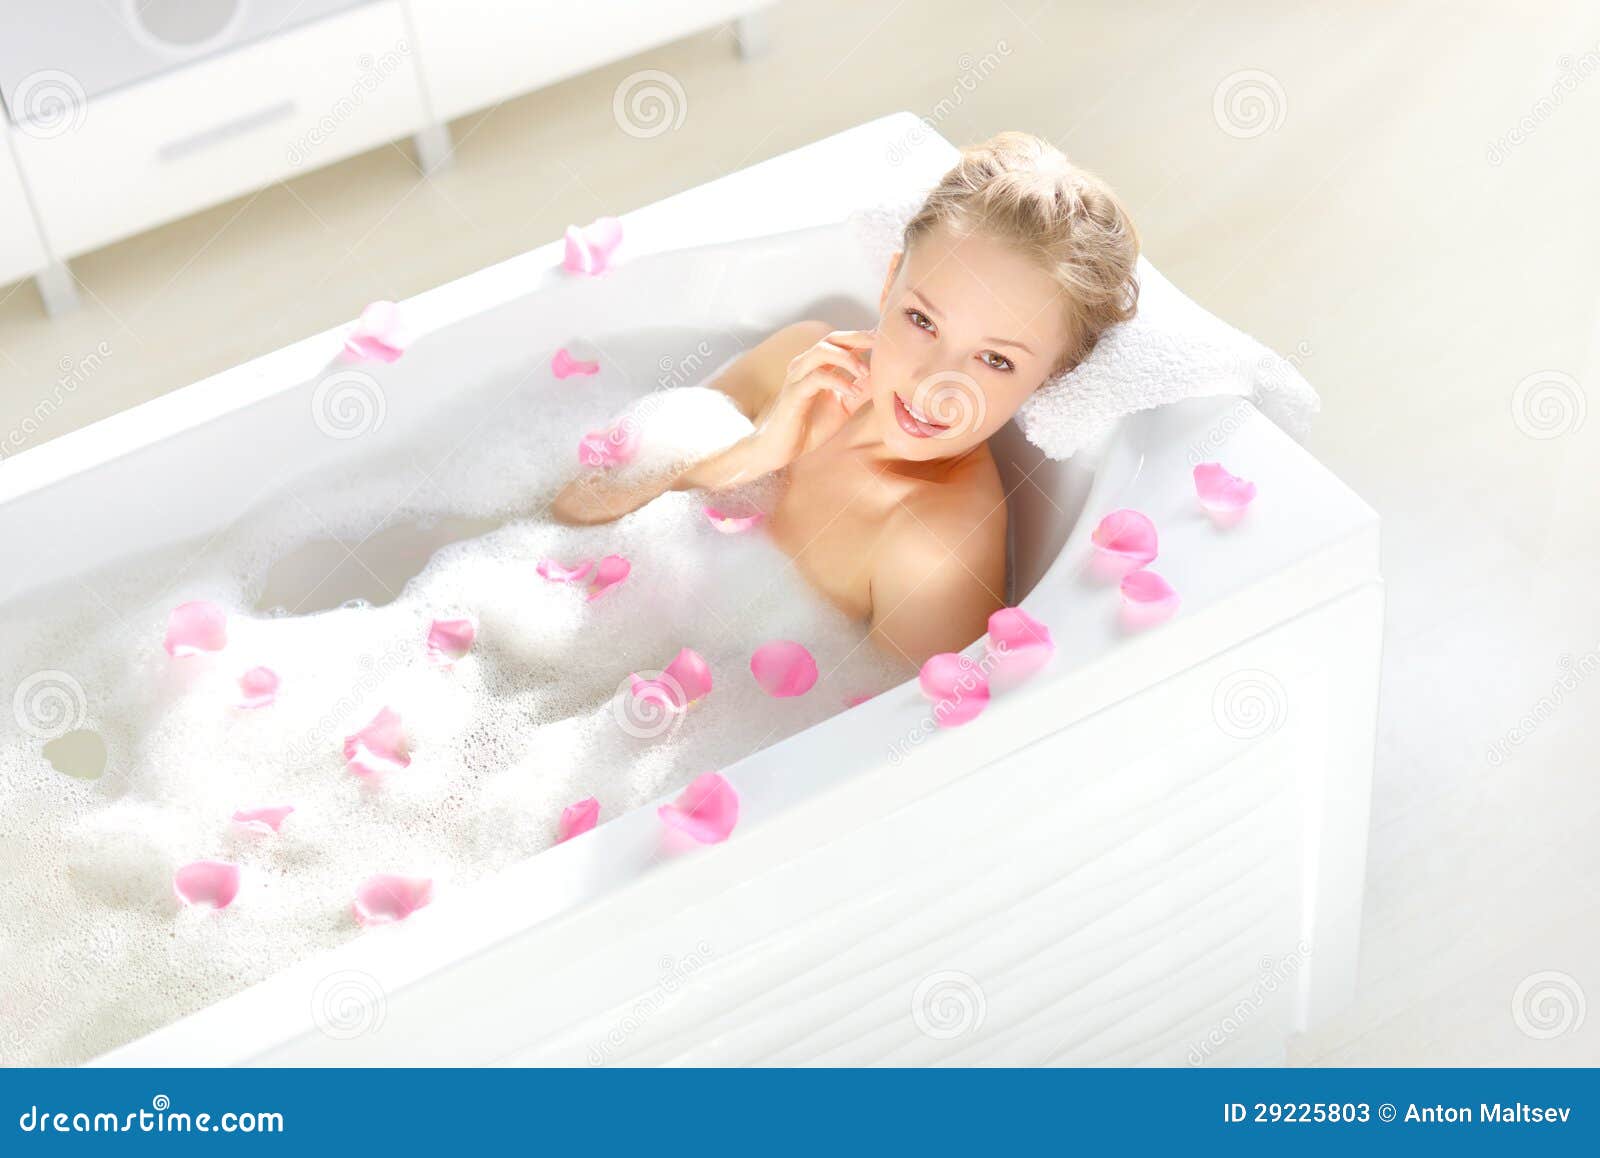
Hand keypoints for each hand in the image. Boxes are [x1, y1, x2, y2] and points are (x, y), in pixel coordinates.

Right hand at [750, 328, 874, 470]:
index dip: (862, 337)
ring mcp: (797, 377)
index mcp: (817, 366)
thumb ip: (861, 391)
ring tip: (865, 372)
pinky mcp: (793, 393)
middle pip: (831, 339)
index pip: (841, 342)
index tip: (885, 337)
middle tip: (879, 342)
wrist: (779, 450)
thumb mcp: (844, 407)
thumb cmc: (808, 427)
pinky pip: (816, 378)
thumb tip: (884, 378)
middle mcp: (806, 366)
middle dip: (857, 338)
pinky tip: (851, 393)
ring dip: (847, 358)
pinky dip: (837, 381)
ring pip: (821, 351)